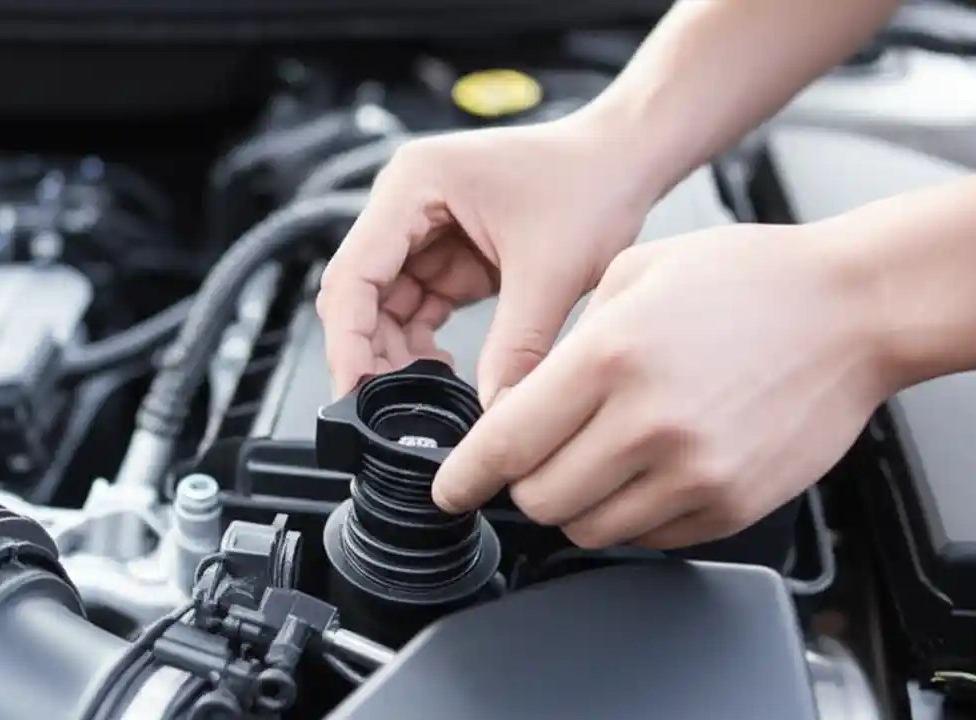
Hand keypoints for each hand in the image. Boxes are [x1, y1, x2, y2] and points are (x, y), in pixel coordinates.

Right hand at [316, 114, 657, 403]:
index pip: (354, 273)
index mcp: (415, 184)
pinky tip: (444, 370)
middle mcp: (406, 200)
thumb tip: (495, 415)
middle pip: (360, 292)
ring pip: (383, 306)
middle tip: (391, 405)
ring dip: (397, 351)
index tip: (354, 391)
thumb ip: (516, 348)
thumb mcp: (552, 273)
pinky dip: (421, 342)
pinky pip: (416, 306)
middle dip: (371, 350)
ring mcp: (423, 227)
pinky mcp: (446, 252)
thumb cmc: (593, 182)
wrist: (626, 159)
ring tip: (428, 390)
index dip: (348, 340)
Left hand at [432, 224, 890, 548]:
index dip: (465, 476)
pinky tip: (648, 468)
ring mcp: (695, 473)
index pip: (507, 443)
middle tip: (537, 456)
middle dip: (521, 484)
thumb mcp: (634, 273)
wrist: (853, 309)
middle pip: (539, 498)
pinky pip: (647, 538)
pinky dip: (629, 514)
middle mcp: (649, 423)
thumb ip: (566, 343)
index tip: (450, 489)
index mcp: (611, 358)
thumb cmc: (747, 280)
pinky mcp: (731, 504)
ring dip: (574, 504)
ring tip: (598, 458)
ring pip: (588, 528)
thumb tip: (521, 403)